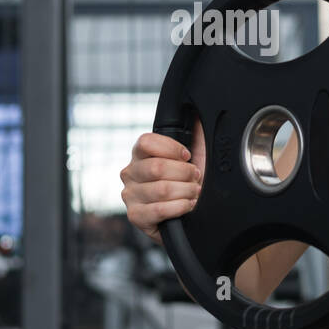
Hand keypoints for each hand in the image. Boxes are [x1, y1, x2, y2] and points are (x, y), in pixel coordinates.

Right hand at [119, 119, 205, 245]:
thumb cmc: (186, 181)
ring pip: (161, 189)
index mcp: (139, 154)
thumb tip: (198, 112)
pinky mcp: (136, 216)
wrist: (188, 213)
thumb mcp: (192, 154)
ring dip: (186, 191)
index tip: (187, 156)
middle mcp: (130, 173)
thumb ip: (192, 132)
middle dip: (185, 173)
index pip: (146, 142)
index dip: (172, 148)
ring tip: (193, 193)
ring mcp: (130, 195)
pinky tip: (187, 205)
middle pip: (157, 167)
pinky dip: (180, 207)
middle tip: (195, 178)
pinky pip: (160, 209)